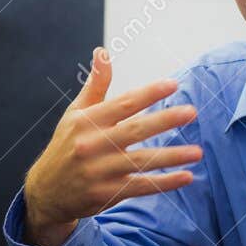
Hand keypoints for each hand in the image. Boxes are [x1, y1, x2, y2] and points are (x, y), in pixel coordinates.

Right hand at [23, 48, 202, 245]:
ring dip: (172, 156)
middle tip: (192, 112)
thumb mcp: (75, 114)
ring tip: (198, 151)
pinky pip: (141, 186)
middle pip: (135, 130)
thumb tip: (102, 51)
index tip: (173, 85)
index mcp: (87, 121)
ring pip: (142, 161)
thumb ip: (96, 85)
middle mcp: (92, 145)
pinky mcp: (107, 194)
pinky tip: (187, 176)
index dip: (149, 93)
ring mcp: (100, 171)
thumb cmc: (67, 145)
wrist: (47, 192)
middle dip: (165, 120)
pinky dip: (165, 182)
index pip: (123, 103)